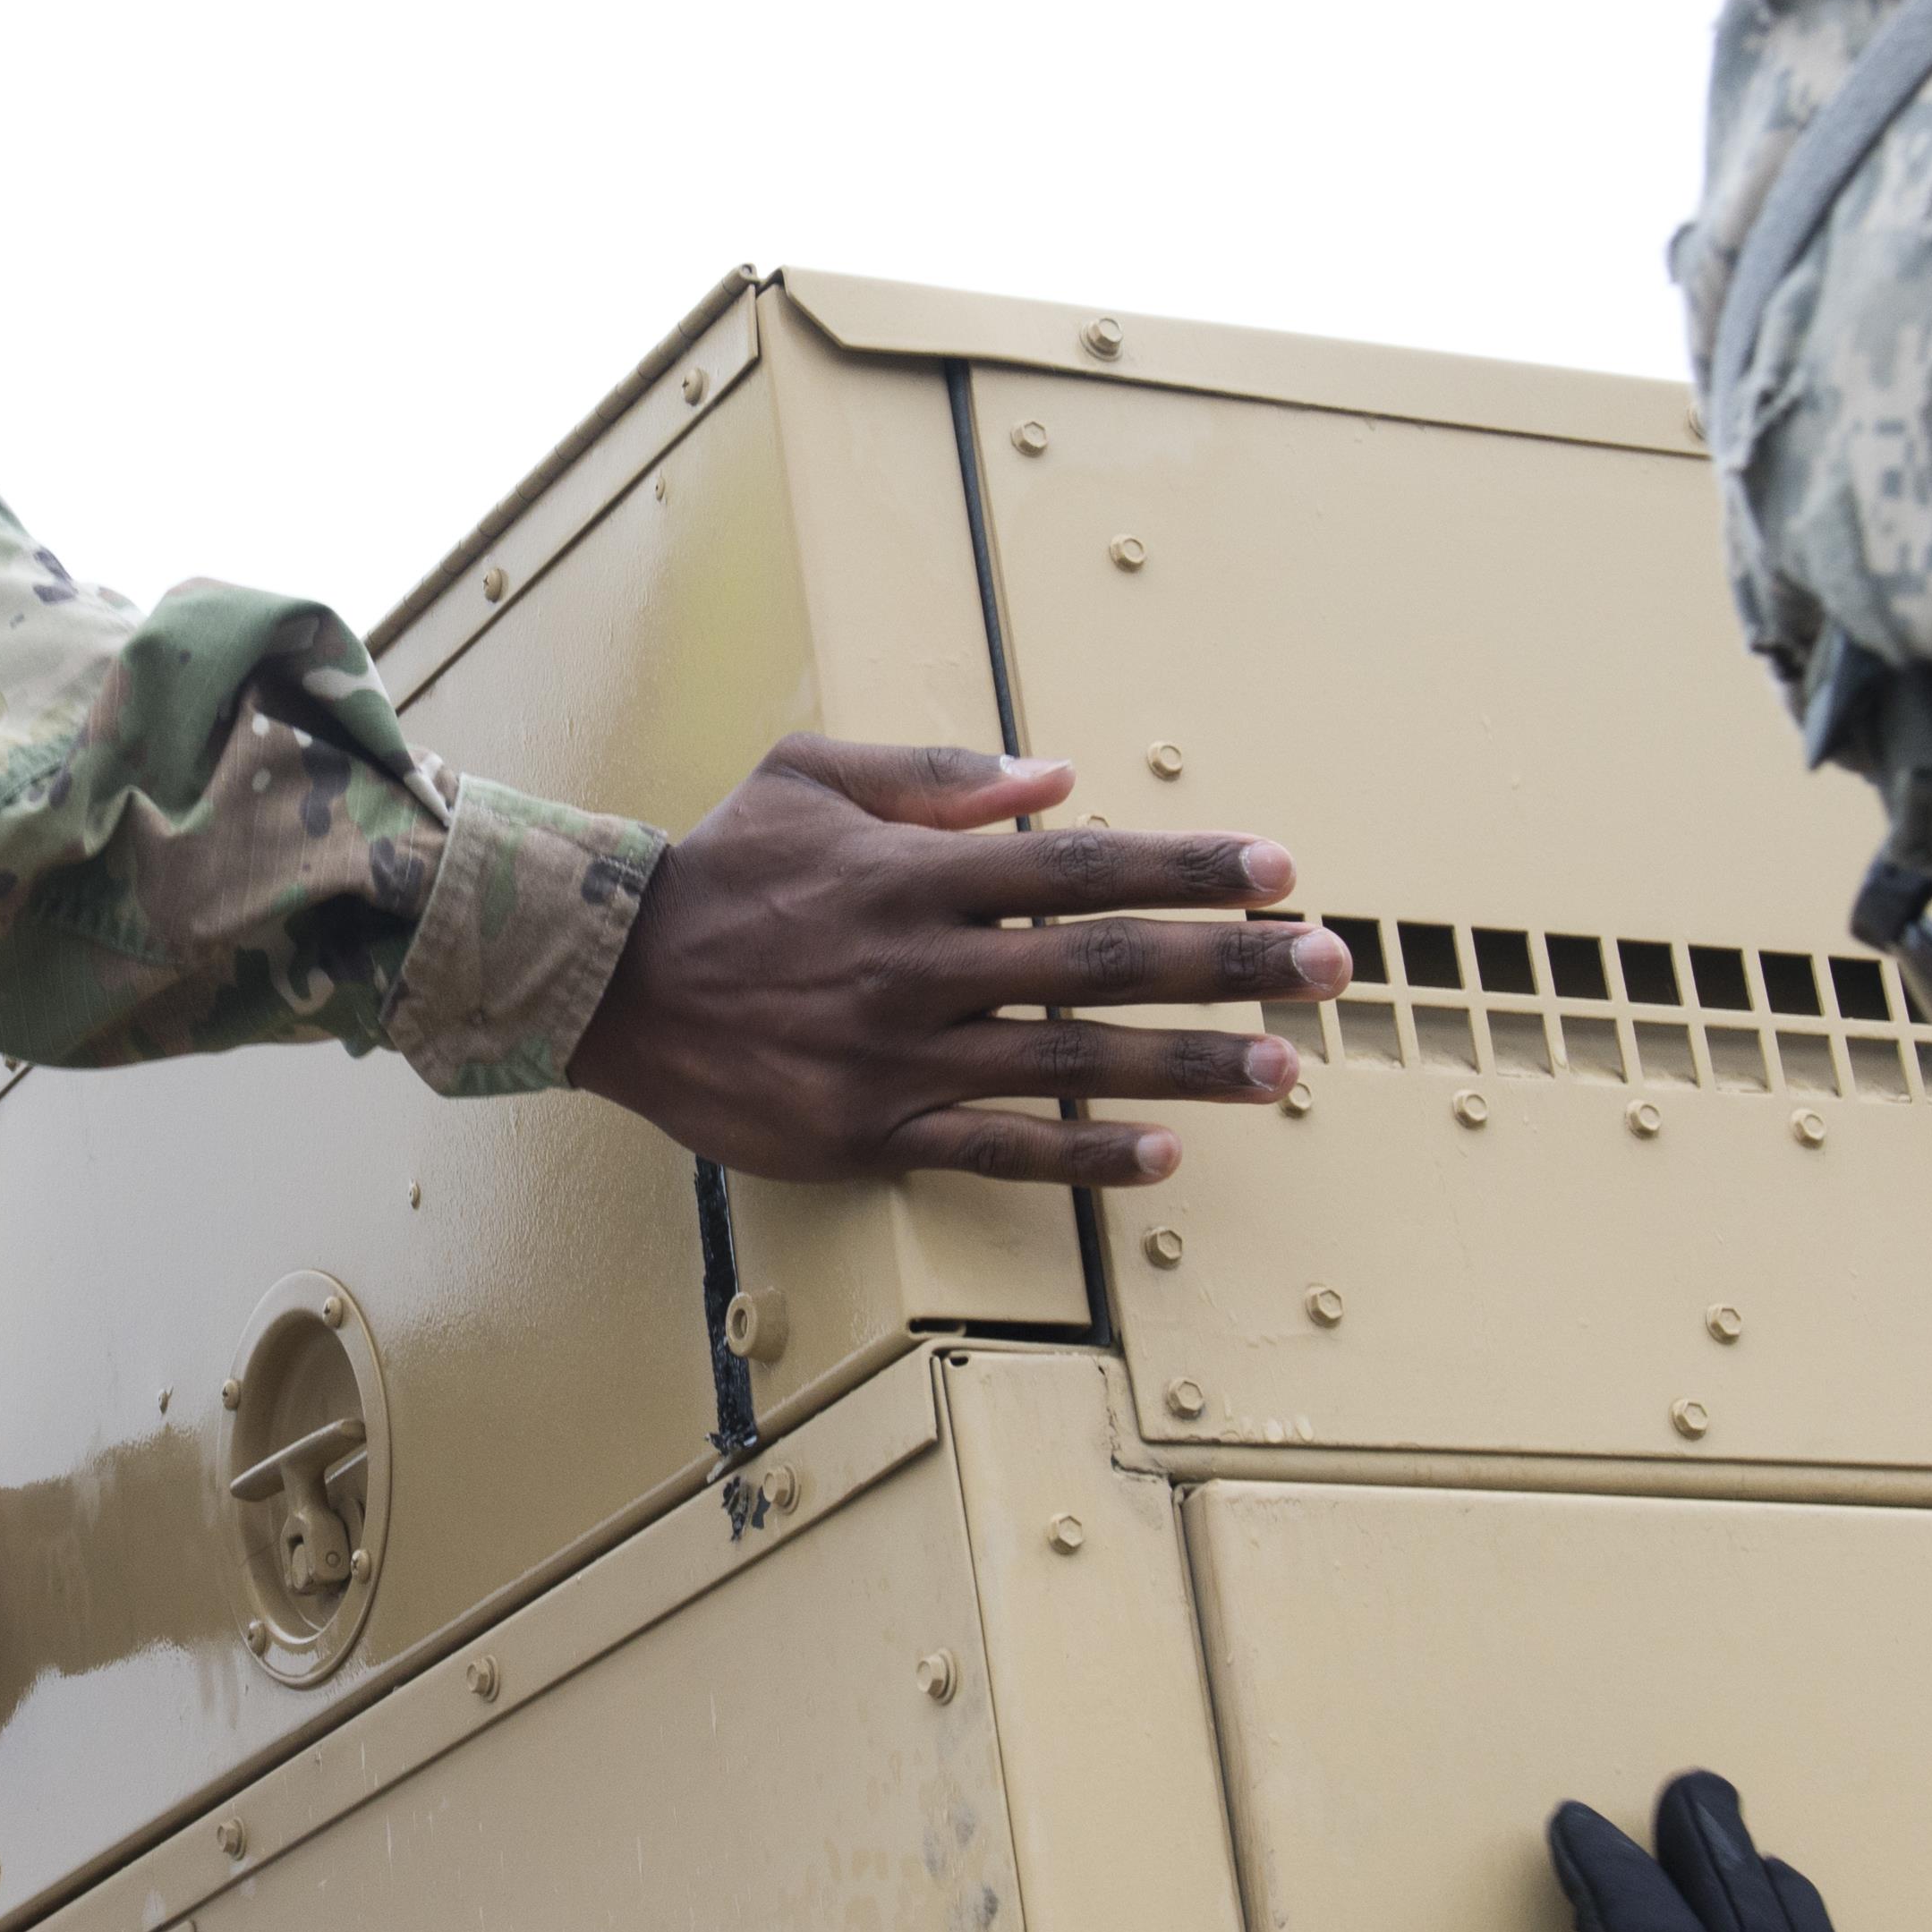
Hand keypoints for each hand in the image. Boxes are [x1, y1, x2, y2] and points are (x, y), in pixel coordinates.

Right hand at [568, 735, 1342, 1187]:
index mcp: (916, 871)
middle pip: (1101, 961)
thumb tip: (1058, 778)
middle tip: (1329, 966)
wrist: (602, 977)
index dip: (1187, 866)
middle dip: (1227, 961)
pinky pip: (994, 1147)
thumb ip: (935, 771)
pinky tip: (1163, 1160)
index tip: (1279, 870)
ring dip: (1185, 1066)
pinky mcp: (869, 1129)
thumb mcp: (813, 776)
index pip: (1081, 865)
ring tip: (1283, 1070)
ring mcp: (899, 1054)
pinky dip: (1082, 1157)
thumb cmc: (718, 869)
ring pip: (1068, 1061)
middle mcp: (921, 963)